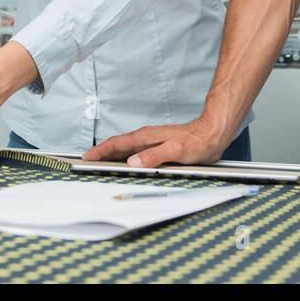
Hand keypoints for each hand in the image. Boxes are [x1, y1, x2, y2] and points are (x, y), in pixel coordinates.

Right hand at [81, 117, 227, 167]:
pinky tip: (125, 166)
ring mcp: (151, 142)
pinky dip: (125, 159)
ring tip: (99, 166)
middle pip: (117, 146)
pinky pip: (135, 153)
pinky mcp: (157, 147)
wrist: (213, 134)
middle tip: (86, 163)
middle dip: (100, 154)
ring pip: (125, 149)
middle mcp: (146, 138)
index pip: (117, 144)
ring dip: (111, 157)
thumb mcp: (176, 150)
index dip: (100, 151)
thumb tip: (133, 162)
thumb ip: (154, 156)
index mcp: (146, 137)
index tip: (86, 157)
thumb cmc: (198, 141)